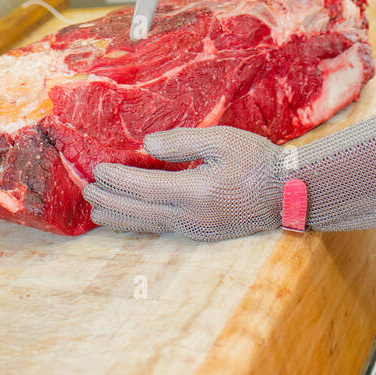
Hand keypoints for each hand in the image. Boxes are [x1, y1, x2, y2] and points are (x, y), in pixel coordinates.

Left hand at [82, 126, 288, 241]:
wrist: (290, 193)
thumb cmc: (256, 161)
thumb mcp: (221, 140)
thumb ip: (182, 141)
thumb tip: (146, 144)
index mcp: (195, 192)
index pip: (144, 188)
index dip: (117, 179)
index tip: (97, 170)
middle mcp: (191, 217)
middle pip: (139, 211)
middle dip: (110, 199)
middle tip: (85, 190)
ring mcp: (196, 230)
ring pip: (147, 225)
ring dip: (119, 216)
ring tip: (96, 211)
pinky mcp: (201, 234)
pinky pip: (161, 229)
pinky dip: (138, 223)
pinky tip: (130, 219)